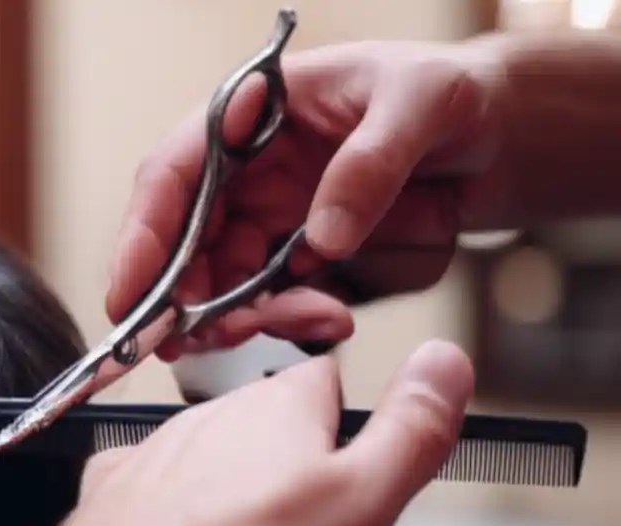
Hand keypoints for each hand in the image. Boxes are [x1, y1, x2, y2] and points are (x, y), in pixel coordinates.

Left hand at [10, 340, 473, 525]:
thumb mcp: (365, 498)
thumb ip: (410, 429)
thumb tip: (444, 360)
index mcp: (274, 410)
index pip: (324, 384)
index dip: (348, 433)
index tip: (357, 477)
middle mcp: (205, 419)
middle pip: (267, 440)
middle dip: (295, 491)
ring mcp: (150, 457)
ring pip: (207, 469)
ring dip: (234, 511)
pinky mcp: (105, 500)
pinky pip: (139, 494)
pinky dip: (161, 522)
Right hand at [107, 39, 507, 356]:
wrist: (492, 136)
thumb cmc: (445, 92)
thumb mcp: (420, 103)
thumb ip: (370, 161)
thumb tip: (320, 236)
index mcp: (247, 115)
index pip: (170, 175)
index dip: (141, 238)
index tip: (129, 295)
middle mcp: (241, 173)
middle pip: (181, 246)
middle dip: (189, 299)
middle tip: (213, 337)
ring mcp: (264, 219)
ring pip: (219, 286)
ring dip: (244, 317)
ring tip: (311, 319)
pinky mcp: (292, 258)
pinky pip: (272, 302)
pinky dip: (290, 320)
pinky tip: (329, 318)